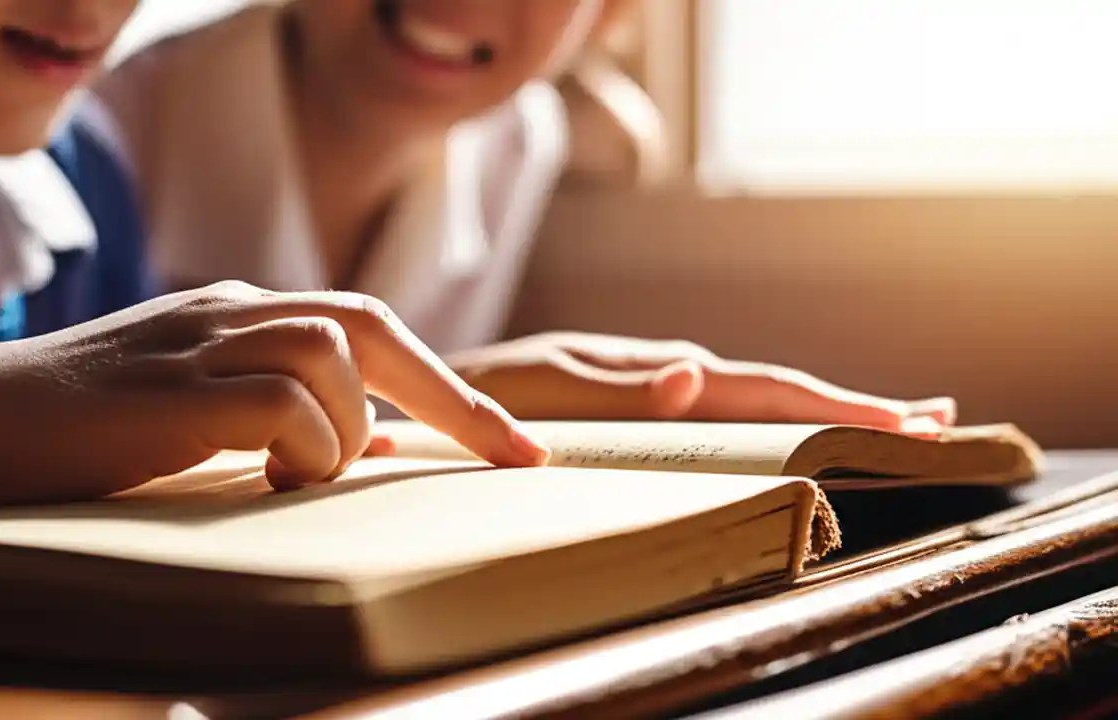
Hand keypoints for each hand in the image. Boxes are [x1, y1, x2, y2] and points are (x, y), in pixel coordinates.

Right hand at [0, 282, 546, 505]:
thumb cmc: (91, 426)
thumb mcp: (201, 405)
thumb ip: (275, 406)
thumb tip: (366, 440)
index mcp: (246, 312)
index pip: (370, 329)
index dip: (449, 388)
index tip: (514, 446)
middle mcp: (233, 310)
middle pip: (371, 324)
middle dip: (454, 399)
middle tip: (508, 458)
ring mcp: (200, 341)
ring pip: (333, 352)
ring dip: (344, 430)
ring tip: (298, 476)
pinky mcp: (172, 388)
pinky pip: (281, 399)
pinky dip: (301, 444)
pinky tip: (267, 478)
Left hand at [447, 333, 955, 430]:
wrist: (456, 388)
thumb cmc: (498, 388)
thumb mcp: (550, 386)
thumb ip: (618, 384)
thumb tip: (691, 379)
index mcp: (665, 371)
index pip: (766, 388)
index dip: (838, 404)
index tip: (908, 418)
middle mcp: (677, 378)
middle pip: (783, 392)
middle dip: (858, 406)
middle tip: (938, 420)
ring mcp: (669, 391)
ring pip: (763, 404)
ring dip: (830, 411)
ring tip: (899, 423)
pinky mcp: (653, 408)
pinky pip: (729, 419)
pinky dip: (778, 423)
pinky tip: (803, 433)